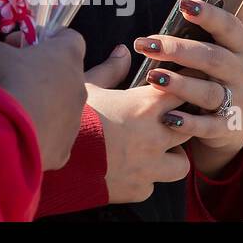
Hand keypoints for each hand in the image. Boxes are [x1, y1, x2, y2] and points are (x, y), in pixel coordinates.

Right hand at [0, 5, 86, 170]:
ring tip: (10, 106)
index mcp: (66, 56)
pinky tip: (16, 133)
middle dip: (39, 70)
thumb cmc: (5, 84)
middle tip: (8, 73)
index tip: (17, 45)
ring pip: (61, 105)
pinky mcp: (64, 150)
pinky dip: (39, 132)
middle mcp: (77, 87)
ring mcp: (74, 120)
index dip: (44, 38)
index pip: (69, 37)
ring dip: (41, 102)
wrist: (8, 141)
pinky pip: (55, 135)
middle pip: (63, 71)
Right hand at [83, 44, 191, 202]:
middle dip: (182, 121)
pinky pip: (153, 185)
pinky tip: (129, 169)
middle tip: (166, 117)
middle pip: (191, 126)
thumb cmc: (69, 116)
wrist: (51, 156)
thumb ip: (110, 69)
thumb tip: (123, 52)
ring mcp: (150, 167)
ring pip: (182, 164)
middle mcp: (155, 137)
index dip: (181, 86)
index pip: (183, 90)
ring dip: (172, 155)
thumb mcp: (85, 85)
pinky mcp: (138, 190)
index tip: (175, 86)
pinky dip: (145, 178)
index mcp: (145, 106)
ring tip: (155, 149)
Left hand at [133, 0, 242, 175]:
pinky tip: (166, 118)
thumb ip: (240, 2)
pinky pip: (206, 127)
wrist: (235, 115)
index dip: (209, 15)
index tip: (185, 3)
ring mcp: (235, 100)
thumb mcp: (233, 34)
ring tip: (152, 77)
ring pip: (208, 92)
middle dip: (179, 50)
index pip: (228, 25)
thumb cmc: (224, 61)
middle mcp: (242, 71)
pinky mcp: (224, 127)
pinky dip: (187, 123)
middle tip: (146, 43)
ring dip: (180, 85)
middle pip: (212, 58)